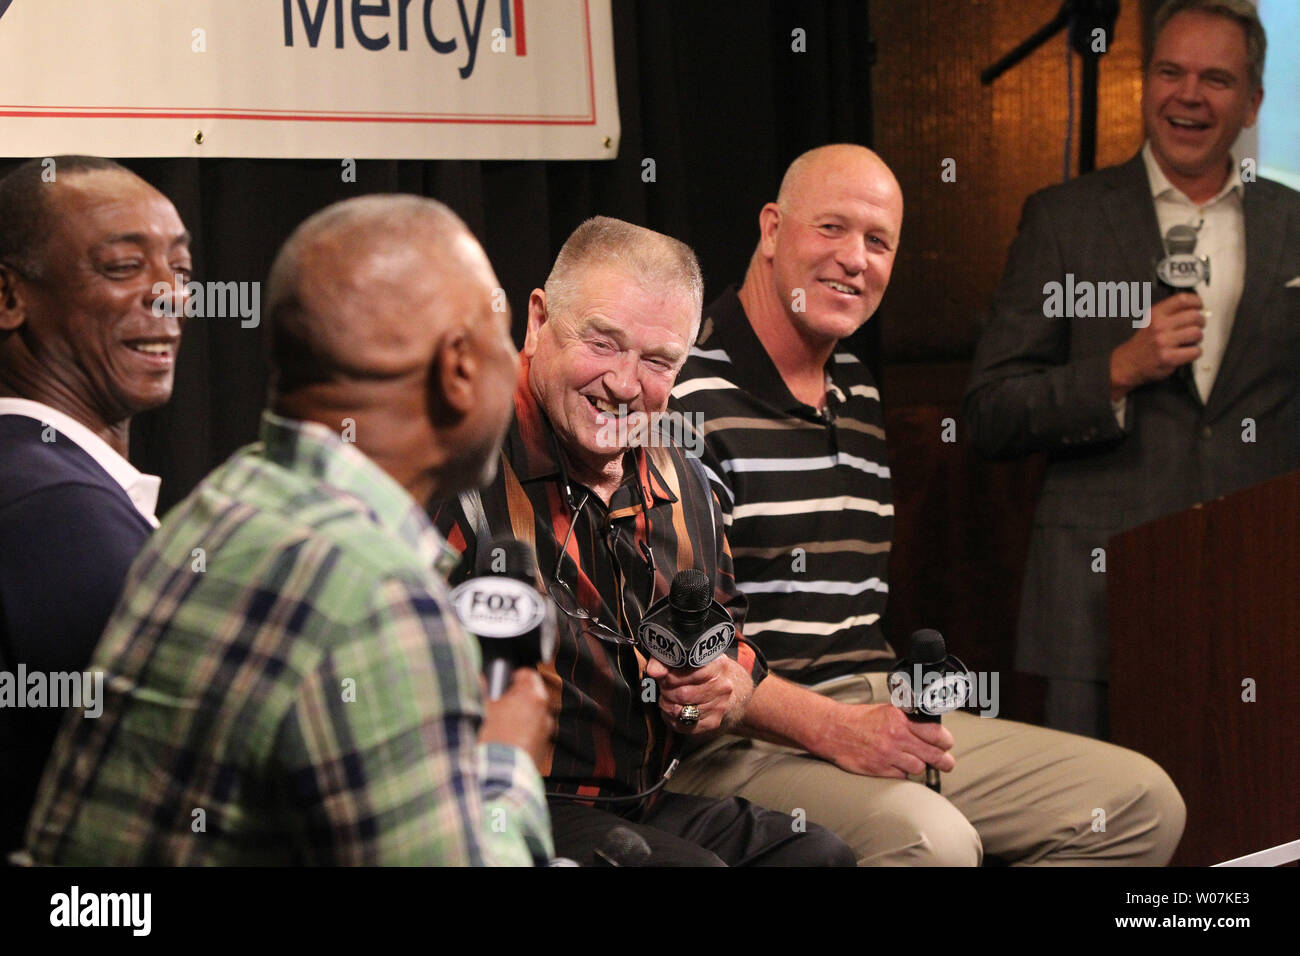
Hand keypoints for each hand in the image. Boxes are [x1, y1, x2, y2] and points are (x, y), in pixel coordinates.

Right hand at [479, 669, 554, 772]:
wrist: (501, 772)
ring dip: (521, 716)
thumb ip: (485, 688)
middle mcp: (544, 710)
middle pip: (532, 694)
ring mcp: (546, 729)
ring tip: (503, 724)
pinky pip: (534, 732)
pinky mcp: (544, 746)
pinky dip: (525, 732)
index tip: (504, 682)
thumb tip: (482, 679)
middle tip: (500, 703)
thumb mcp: (484, 708)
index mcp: (532, 695)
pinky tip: (509, 739)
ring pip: (533, 714)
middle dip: (517, 697)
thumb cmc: (493, 738)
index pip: (528, 674)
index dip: (514, 676)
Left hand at [644, 654, 753, 734]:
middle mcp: (721, 686)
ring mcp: (719, 706)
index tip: (663, 675)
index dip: (670, 675)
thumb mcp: (688, 658)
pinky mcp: (713, 722)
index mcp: (717, 665)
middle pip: (683, 694)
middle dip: (666, 691)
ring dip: (667, 705)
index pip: (687, 673)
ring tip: (667, 697)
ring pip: (681, 712)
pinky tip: (673, 709)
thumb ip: (667, 660)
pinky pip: (684, 726)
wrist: (727, 686)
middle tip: (663, 687)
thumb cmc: (702, 670)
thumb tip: (654, 670)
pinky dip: (672, 719)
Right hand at [820, 702, 955, 777]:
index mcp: (900, 719)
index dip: (945, 741)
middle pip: (934, 755)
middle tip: (947, 763)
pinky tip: (895, 765)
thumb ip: (908, 720)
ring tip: (913, 761)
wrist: (832, 730)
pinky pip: (901, 776)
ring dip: (918, 766)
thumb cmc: (859, 719)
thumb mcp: (886, 711)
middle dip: (944, 761)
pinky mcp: (878, 769)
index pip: (936, 733)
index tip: (946, 744)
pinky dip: (901, 772)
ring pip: (919, 768)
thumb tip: (929, 731)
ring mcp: (888, 755)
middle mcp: (896, 737)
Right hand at [1110, 292, 1204, 398]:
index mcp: (1155, 314)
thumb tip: (1196, 309)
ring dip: (1197, 338)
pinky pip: (1195, 351)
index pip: (1182, 300)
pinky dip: (1195, 353)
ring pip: (1197, 334)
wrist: (1127, 364)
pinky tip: (1187, 352)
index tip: (1199, 306)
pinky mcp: (1168, 358)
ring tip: (1190, 341)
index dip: (1196, 301)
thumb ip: (1170, 314)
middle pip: (1194, 316)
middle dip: (1200, 322)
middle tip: (1196, 327)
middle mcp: (1159, 326)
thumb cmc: (1142, 344)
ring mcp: (1164, 342)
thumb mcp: (1151, 322)